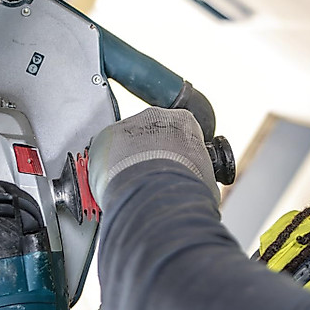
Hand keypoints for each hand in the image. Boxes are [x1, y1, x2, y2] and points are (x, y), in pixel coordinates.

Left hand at [87, 107, 219, 209]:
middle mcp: (154, 116)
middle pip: (150, 133)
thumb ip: (199, 174)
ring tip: (131, 185)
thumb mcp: (205, 178)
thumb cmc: (184, 186)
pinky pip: (104, 154)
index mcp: (183, 121)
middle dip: (148, 153)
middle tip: (151, 177)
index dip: (175, 152)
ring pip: (125, 142)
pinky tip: (115, 185)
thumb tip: (200, 188)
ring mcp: (127, 125)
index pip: (178, 131)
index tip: (173, 165)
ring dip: (126, 160)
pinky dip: (107, 169)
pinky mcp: (103, 138)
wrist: (157, 193)